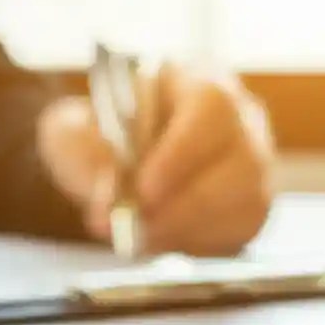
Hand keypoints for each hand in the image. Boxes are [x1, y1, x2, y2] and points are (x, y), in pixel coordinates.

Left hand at [36, 62, 275, 255]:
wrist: (111, 166)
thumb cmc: (96, 139)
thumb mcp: (71, 132)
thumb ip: (81, 150)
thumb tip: (113, 190)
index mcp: (197, 81)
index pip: (211, 107)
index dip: (181, 152)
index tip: (143, 190)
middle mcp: (240, 118)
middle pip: (242, 160)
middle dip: (185, 205)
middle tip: (136, 229)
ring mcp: (253, 163)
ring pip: (247, 201)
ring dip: (188, 228)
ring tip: (138, 239)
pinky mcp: (252, 204)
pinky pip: (242, 230)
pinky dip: (199, 243)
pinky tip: (162, 240)